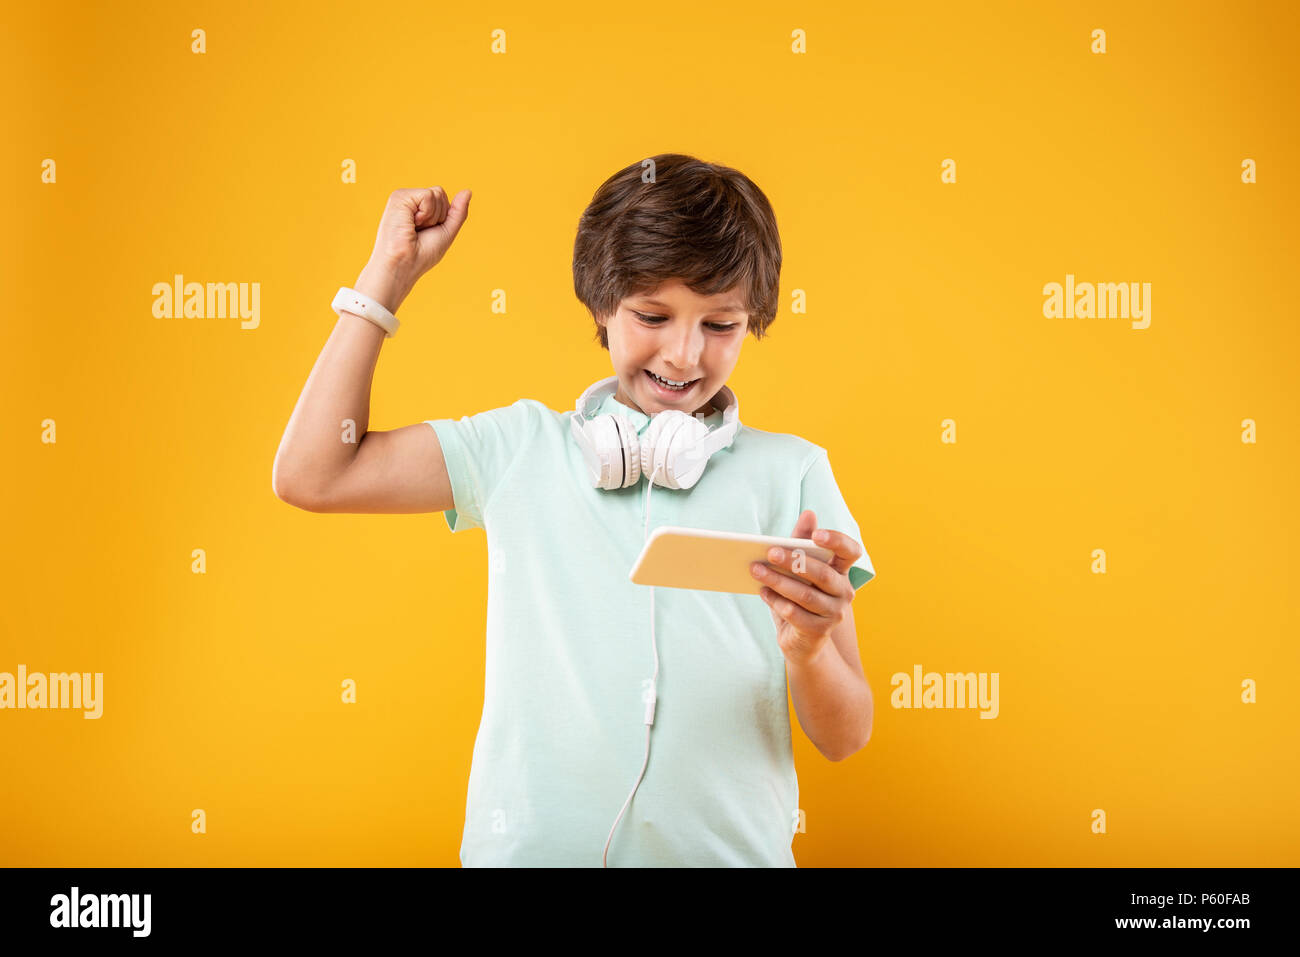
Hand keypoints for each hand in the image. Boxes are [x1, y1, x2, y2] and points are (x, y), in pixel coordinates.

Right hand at [359, 187, 471, 311]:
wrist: (403, 265)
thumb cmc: (421, 255)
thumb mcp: (446, 232)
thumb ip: (457, 212)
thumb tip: (468, 191)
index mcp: (418, 208)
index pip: (443, 200)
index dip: (443, 218)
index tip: (427, 232)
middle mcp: (410, 200)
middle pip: (441, 193)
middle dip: (439, 216)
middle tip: (420, 231)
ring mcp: (404, 197)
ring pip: (436, 193)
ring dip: (432, 216)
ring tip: (414, 228)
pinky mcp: (399, 197)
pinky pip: (428, 195)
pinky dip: (425, 213)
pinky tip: (411, 223)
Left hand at [751, 509, 862, 666]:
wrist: (801, 640)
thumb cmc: (799, 597)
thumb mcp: (799, 568)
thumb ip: (802, 541)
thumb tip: (809, 513)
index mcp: (841, 571)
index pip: (851, 552)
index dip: (838, 541)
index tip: (817, 536)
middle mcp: (843, 592)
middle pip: (823, 574)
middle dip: (795, 561)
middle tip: (770, 552)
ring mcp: (833, 614)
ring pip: (806, 595)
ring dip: (778, 581)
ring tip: (756, 570)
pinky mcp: (819, 631)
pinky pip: (795, 614)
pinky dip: (776, 602)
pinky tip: (762, 592)